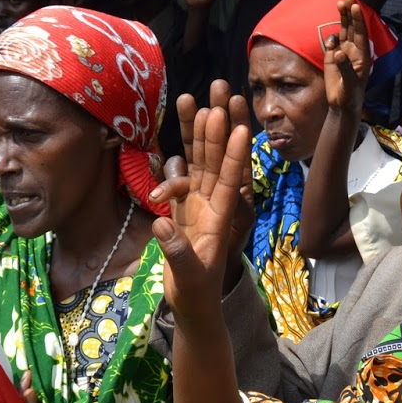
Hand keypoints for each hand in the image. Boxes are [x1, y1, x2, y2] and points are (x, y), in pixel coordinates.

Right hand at [152, 100, 252, 320]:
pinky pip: (179, 179)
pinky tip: (173, 138)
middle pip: (213, 159)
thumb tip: (161, 222)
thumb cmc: (196, 294)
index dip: (235, 154)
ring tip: (191, 101)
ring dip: (194, 134)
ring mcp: (197, 206)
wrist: (193, 306)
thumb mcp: (188, 276)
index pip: (231, 180)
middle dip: (214, 128)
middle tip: (215, 95)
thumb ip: (177, 251)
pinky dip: (175, 161)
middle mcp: (212, 205)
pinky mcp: (181, 211)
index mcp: (221, 218)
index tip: (240, 127)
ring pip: (197, 162)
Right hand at [323, 0, 370, 113]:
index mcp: (362, 55)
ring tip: (340, 3)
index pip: (360, 33)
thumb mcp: (350, 83)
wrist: (342, 105)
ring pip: (343, 31)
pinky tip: (330, 44)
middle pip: (352, 28)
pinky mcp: (332, 57)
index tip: (354, 6)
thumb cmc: (351, 95)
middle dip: (350, 12)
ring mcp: (343, 53)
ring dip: (342, 18)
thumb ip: (344, 67)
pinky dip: (330, 39)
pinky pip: (332, 42)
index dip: (358, 19)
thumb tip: (338, 52)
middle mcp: (354, 51)